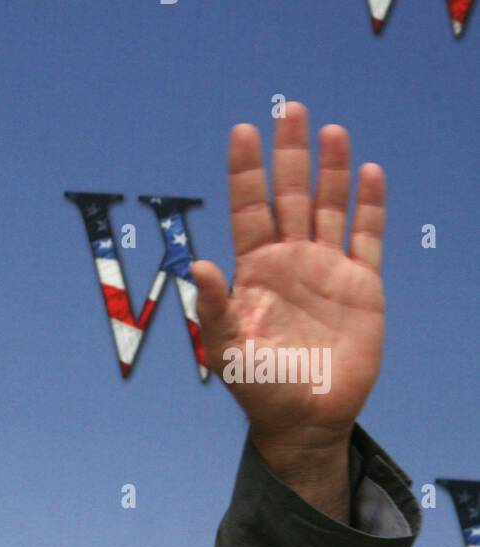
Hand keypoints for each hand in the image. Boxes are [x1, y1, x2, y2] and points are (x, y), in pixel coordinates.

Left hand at [191, 102, 385, 464]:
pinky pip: (367, 236)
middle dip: (289, 155)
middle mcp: (289, 261)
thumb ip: (211, 307)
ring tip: (331, 131)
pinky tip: (370, 173)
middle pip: (290, 196)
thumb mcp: (227, 349)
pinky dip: (369, 206)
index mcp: (253, 272)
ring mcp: (326, 269)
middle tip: (290, 109)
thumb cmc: (258, 387)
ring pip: (329, 207)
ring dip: (332, 170)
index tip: (242, 132)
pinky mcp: (362, 284)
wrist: (306, 418)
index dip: (245, 172)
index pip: (248, 209)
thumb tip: (194, 264)